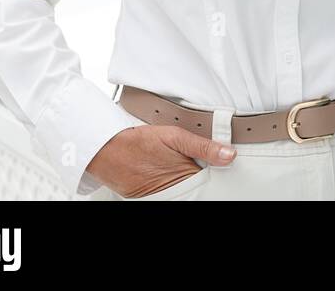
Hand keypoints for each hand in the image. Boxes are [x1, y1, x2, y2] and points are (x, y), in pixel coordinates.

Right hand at [87, 123, 237, 197]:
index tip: (218, 165)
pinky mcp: (146, 199)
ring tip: (171, 166)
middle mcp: (172, 191)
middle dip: (197, 176)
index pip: (209, 180)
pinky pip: (164, 194)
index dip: (215, 171)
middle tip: (188, 163)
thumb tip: (229, 154)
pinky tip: (161, 173)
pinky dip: (167, 185)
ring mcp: (158, 197)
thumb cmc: (138, 141)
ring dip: (182, 181)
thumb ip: (203, 146)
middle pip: (195, 188)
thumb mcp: (174, 136)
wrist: (104, 149)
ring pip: (181, 192)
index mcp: (185, 176)